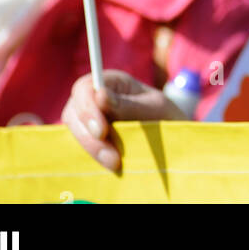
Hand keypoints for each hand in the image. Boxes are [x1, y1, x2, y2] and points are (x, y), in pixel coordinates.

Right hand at [61, 70, 185, 171]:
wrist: (175, 139)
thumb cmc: (166, 116)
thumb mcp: (154, 109)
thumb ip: (127, 105)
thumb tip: (99, 95)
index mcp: (112, 83)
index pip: (84, 87)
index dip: (87, 108)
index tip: (101, 132)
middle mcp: (95, 99)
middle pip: (73, 112)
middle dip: (88, 137)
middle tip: (111, 158)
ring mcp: (89, 120)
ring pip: (74, 132)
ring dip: (91, 149)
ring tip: (114, 164)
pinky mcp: (89, 140)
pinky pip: (80, 147)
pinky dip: (92, 156)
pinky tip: (110, 166)